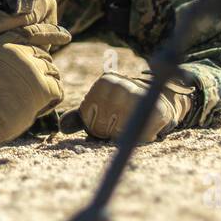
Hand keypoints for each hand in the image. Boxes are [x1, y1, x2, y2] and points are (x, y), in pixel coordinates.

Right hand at [0, 0, 68, 148]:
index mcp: (6, 43)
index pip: (34, 32)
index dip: (51, 32)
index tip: (66, 36)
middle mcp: (22, 52)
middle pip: (44, 56)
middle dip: (41, 69)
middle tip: (32, 87)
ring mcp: (34, 69)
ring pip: (53, 72)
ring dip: (46, 83)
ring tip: (31, 99)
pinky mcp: (44, 88)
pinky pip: (58, 90)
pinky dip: (51, 99)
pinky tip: (37, 107)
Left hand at [76, 72, 194, 142]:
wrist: (155, 98)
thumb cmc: (121, 106)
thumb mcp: (98, 107)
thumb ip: (79, 117)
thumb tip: (62, 127)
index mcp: (105, 82)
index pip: (90, 122)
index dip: (97, 128)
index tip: (108, 117)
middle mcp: (121, 86)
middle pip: (103, 129)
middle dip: (110, 133)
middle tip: (122, 121)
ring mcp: (139, 96)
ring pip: (120, 134)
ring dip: (126, 135)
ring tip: (132, 122)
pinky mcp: (157, 110)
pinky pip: (140, 137)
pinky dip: (142, 137)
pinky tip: (145, 126)